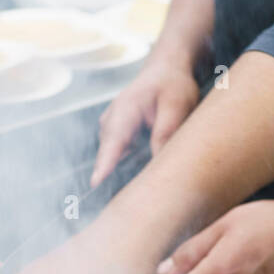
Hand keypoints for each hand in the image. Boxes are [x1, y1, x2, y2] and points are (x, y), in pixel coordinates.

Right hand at [91, 56, 199, 186]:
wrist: (166, 70)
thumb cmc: (172, 84)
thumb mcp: (177, 106)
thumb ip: (166, 133)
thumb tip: (158, 163)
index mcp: (125, 108)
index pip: (113, 140)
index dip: (105, 163)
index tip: (96, 182)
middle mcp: (112, 119)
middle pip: (108, 154)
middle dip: (109, 177)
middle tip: (118, 204)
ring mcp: (110, 128)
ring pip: (112, 158)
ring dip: (119, 174)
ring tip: (131, 194)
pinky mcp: (116, 136)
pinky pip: (116, 156)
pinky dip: (124, 167)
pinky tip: (137, 177)